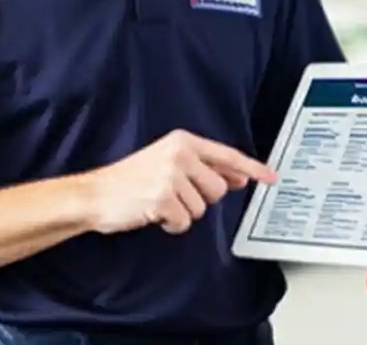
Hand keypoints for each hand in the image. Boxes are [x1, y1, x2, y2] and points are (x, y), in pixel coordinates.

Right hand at [81, 128, 276, 234]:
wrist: (95, 194)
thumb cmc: (132, 179)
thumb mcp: (169, 164)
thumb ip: (205, 168)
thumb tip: (239, 177)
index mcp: (183, 142)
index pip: (227, 155)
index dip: (252, 168)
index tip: (271, 177)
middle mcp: (180, 155)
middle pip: (219, 189)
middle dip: (200, 199)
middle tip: (174, 195)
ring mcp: (170, 176)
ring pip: (202, 208)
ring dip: (183, 212)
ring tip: (159, 202)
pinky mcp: (162, 198)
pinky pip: (184, 222)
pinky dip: (171, 225)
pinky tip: (153, 213)